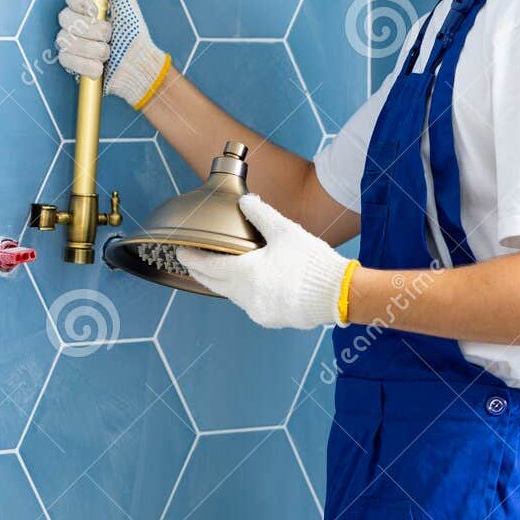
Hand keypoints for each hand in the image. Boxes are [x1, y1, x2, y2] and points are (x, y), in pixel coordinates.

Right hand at [55, 0, 170, 108]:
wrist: (138, 66)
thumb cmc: (134, 34)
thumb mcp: (126, 2)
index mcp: (89, 3)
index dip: (79, 2)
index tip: (96, 10)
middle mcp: (77, 20)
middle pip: (64, 18)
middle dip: (92, 30)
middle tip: (110, 35)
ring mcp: (72, 41)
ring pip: (64, 40)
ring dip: (93, 49)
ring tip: (109, 52)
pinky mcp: (71, 62)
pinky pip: (66, 59)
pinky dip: (87, 66)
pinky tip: (101, 67)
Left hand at [176, 194, 353, 329]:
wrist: (339, 294)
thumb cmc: (312, 262)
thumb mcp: (285, 231)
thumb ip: (261, 214)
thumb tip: (245, 200)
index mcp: (245, 274)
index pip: (208, 266)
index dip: (192, 259)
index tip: (181, 252)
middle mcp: (246, 296)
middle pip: (214, 284)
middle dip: (200, 272)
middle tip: (190, 262)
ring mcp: (258, 311)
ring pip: (231, 295)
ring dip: (222, 283)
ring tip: (217, 271)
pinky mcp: (271, 319)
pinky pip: (248, 305)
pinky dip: (242, 293)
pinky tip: (247, 285)